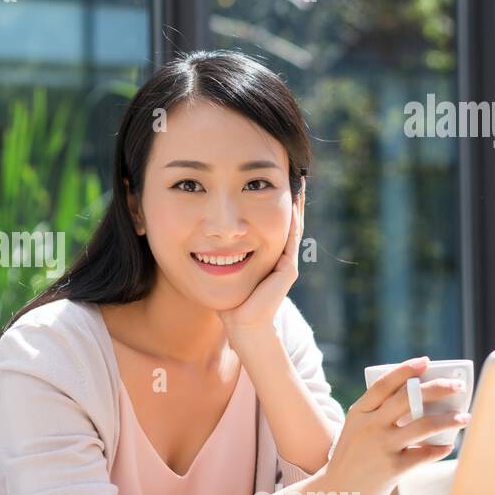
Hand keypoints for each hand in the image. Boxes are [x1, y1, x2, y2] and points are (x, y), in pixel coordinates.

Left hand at [218, 177, 304, 337]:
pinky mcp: (288, 270)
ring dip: (293, 203)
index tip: (265, 179)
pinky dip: (293, 221)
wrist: (241, 324)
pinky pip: (291, 240)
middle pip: (283, 218)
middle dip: (284, 196)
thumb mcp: (221, 268)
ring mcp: (286, 262)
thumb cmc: (228, 300)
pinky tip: (292, 204)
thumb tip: (200, 234)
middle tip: (287, 170)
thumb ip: (217, 253)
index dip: (267, 200)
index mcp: (264, 254)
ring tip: (294, 180)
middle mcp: (278, 255)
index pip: (268, 220)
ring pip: (291, 226)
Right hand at [322, 357, 471, 494]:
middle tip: (456, 385)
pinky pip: (425, 454)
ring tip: (464, 417)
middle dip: (437, 388)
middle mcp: (369, 426)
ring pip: (424, 425)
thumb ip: (378, 416)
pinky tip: (446, 446)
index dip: (406, 370)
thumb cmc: (351, 458)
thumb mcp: (355, 430)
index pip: (384, 384)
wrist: (334, 492)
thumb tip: (420, 404)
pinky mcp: (392, 469)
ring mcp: (381, 446)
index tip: (425, 362)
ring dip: (449, 420)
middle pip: (408, 398)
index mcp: (359, 413)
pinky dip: (440, 449)